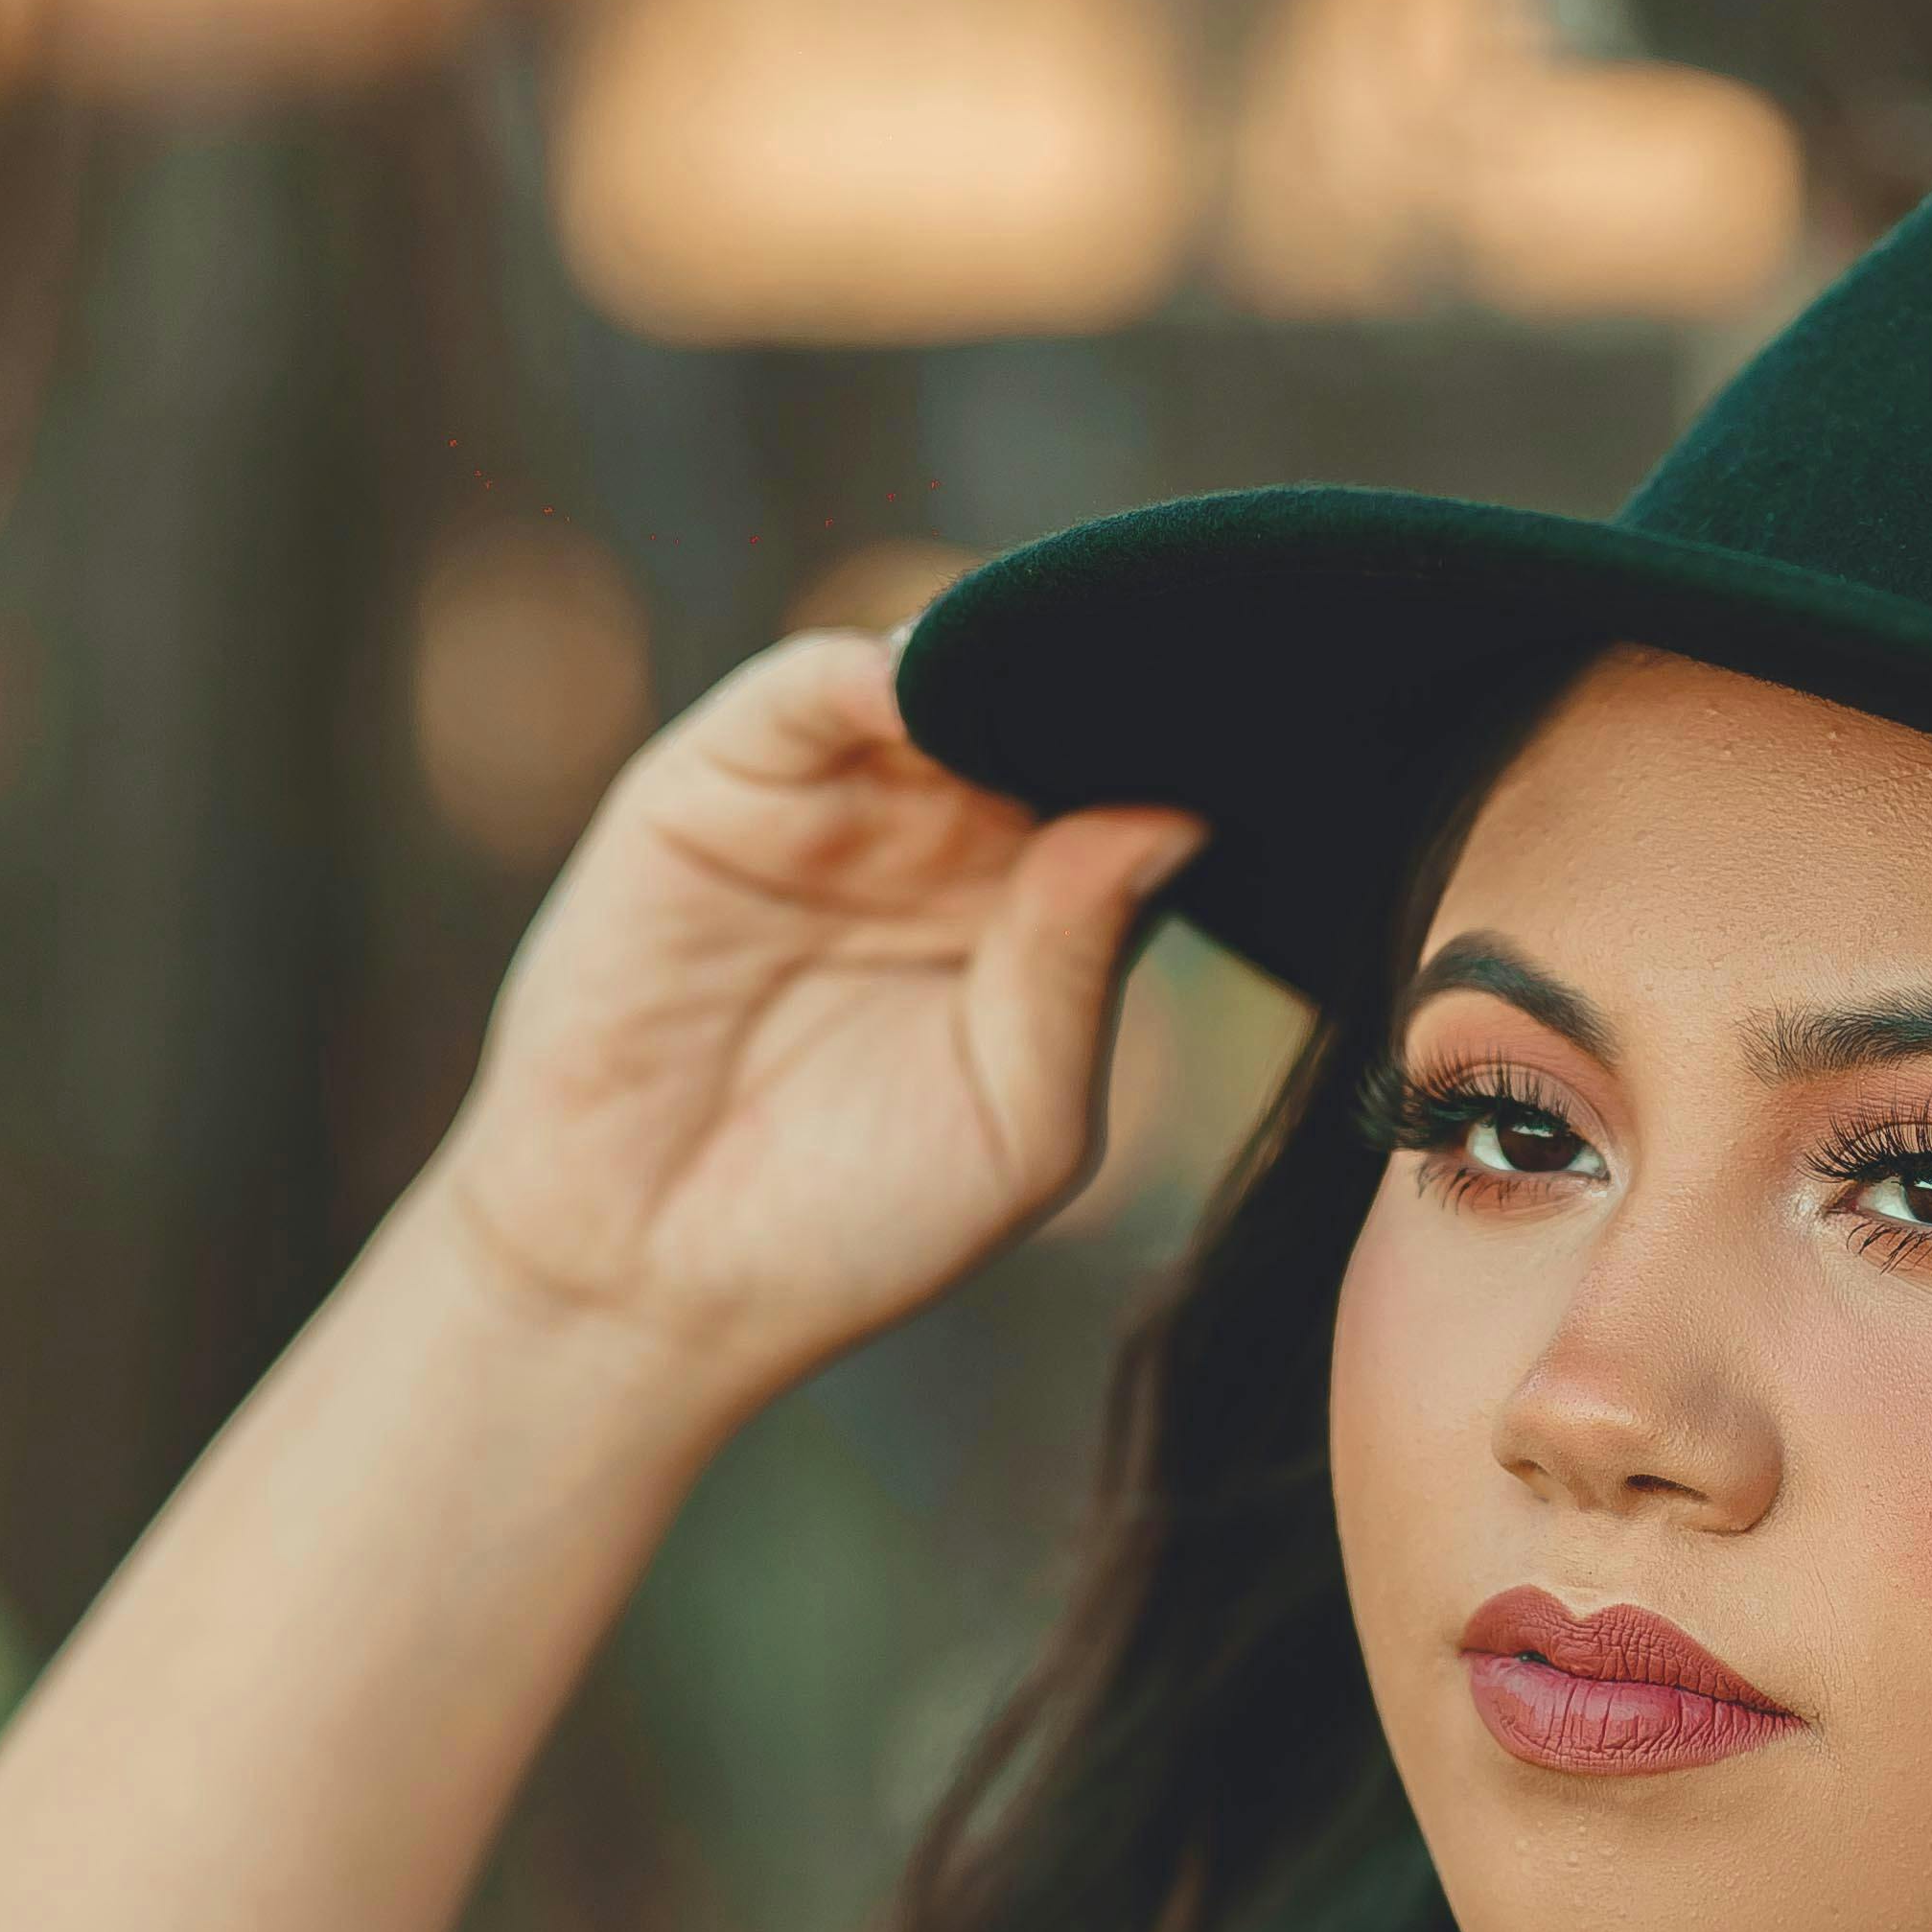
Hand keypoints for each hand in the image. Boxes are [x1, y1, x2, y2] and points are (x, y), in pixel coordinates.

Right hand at [428, 630, 1204, 1411]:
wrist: (654, 1279)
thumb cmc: (854, 1224)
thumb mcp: (1021, 1117)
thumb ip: (1083, 967)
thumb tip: (1172, 817)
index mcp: (1044, 915)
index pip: (1139, 791)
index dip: (1196, 753)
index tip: (1277, 725)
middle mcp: (946, 837)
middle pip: (1052, 712)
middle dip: (1117, 681)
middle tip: (1207, 652)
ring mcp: (835, 800)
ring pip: (941, 677)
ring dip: (1007, 658)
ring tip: (1075, 660)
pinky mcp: (716, 782)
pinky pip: (807, 690)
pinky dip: (877, 669)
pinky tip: (932, 683)